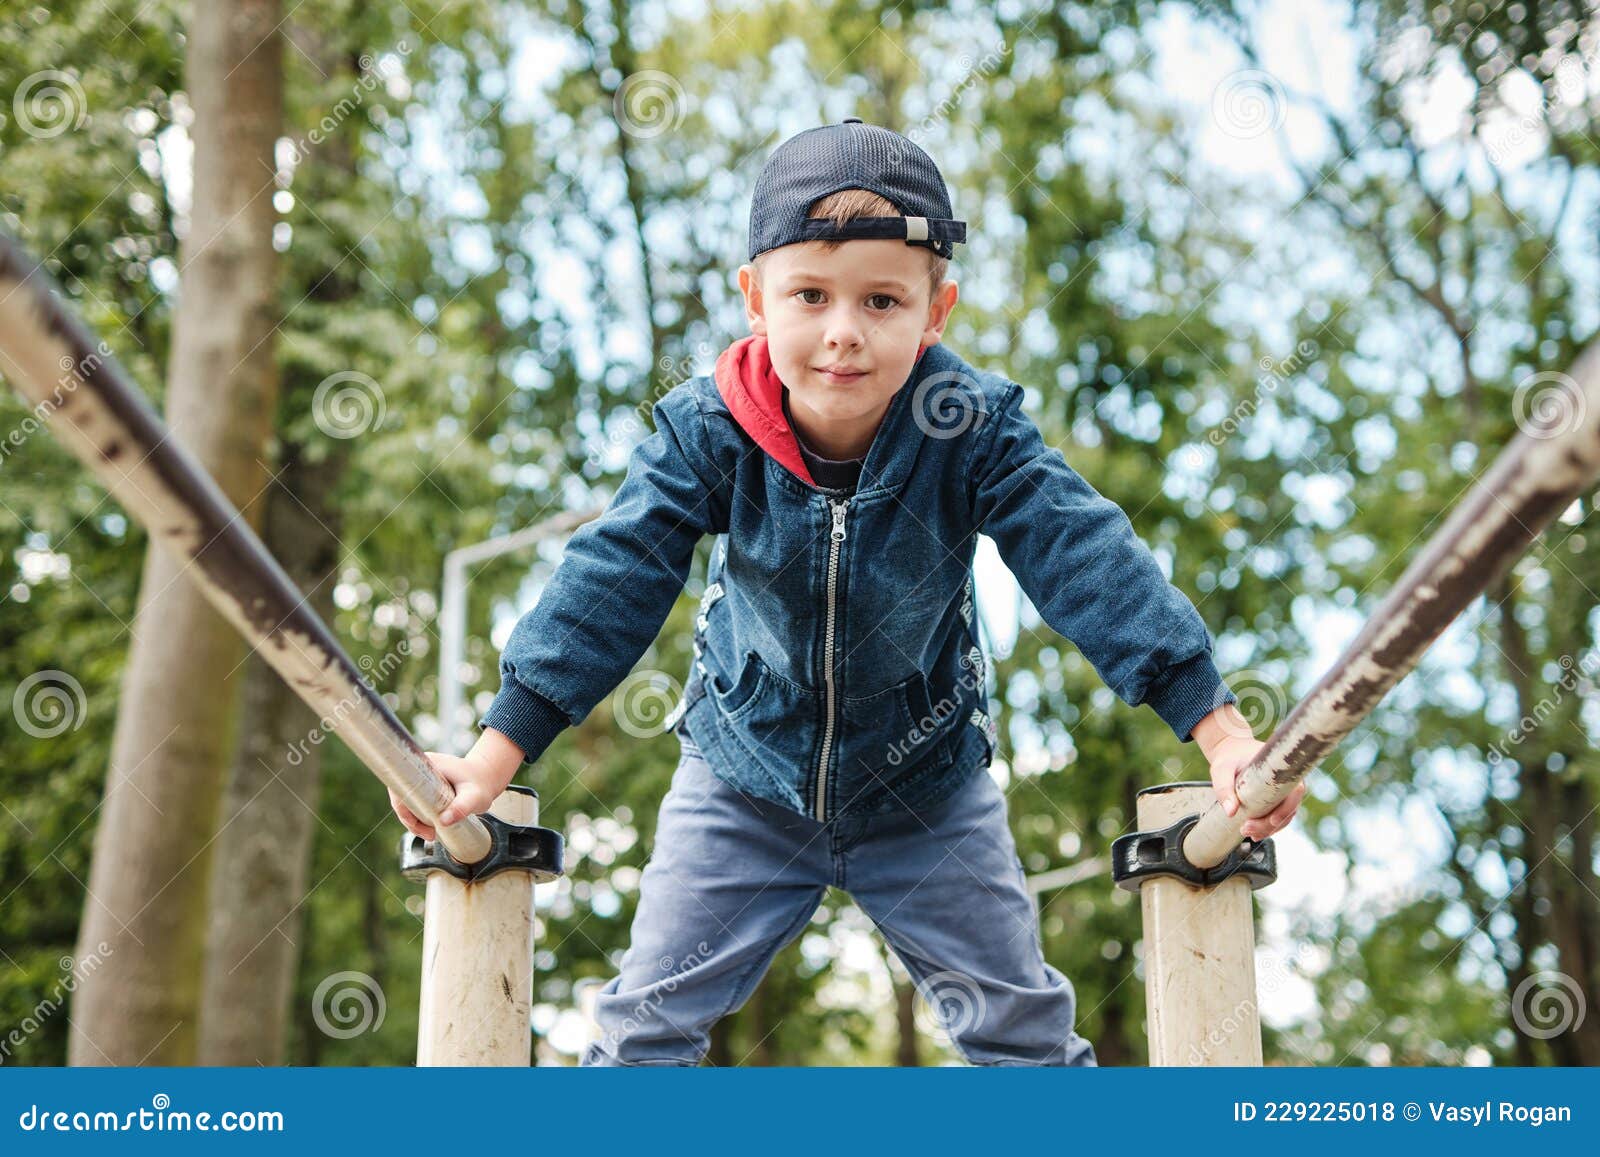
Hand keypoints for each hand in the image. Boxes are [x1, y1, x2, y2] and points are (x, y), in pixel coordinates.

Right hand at [389, 746, 518, 840]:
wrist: (486, 778)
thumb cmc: (480, 784)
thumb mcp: (474, 796)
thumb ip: (462, 807)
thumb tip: (444, 821)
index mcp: (427, 764)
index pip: (401, 786)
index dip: (402, 807)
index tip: (415, 824)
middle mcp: (419, 769)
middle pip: (401, 796)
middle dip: (410, 819)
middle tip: (429, 834)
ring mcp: (420, 777)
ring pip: (406, 803)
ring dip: (414, 820)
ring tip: (432, 833)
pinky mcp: (423, 787)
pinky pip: (413, 804)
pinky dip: (419, 817)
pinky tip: (431, 828)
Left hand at [1192, 705, 1306, 841]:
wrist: (1231, 751)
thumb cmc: (1229, 757)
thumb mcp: (1222, 769)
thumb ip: (1224, 788)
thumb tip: (1231, 812)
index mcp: (1282, 767)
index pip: (1296, 791)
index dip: (1287, 808)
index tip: (1271, 820)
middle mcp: (1287, 780)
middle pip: (1289, 808)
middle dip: (1270, 824)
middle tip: (1247, 829)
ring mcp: (1283, 791)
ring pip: (1284, 816)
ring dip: (1268, 829)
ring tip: (1247, 832)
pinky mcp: (1276, 799)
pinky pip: (1278, 816)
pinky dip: (1268, 827)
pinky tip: (1253, 833)